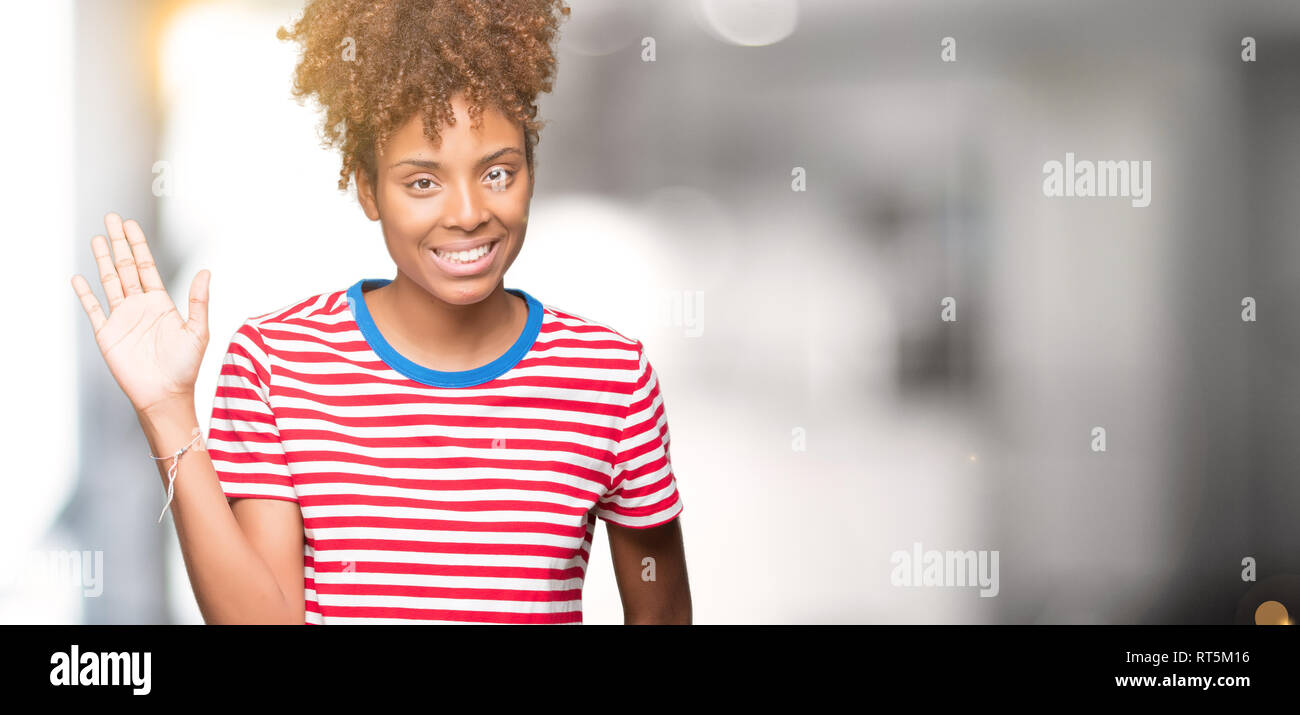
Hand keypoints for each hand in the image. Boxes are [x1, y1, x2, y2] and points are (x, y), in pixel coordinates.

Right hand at [71, 213, 210, 414]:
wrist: (165, 395)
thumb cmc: (185, 367)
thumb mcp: (198, 331)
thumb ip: (198, 301)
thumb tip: (206, 272)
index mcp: (161, 303)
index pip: (147, 267)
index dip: (138, 246)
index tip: (131, 225)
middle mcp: (140, 307)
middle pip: (126, 268)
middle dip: (118, 244)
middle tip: (112, 219)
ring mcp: (122, 319)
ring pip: (109, 282)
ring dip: (102, 261)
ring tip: (97, 238)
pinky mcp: (108, 334)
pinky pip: (93, 309)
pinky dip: (85, 293)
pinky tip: (79, 278)